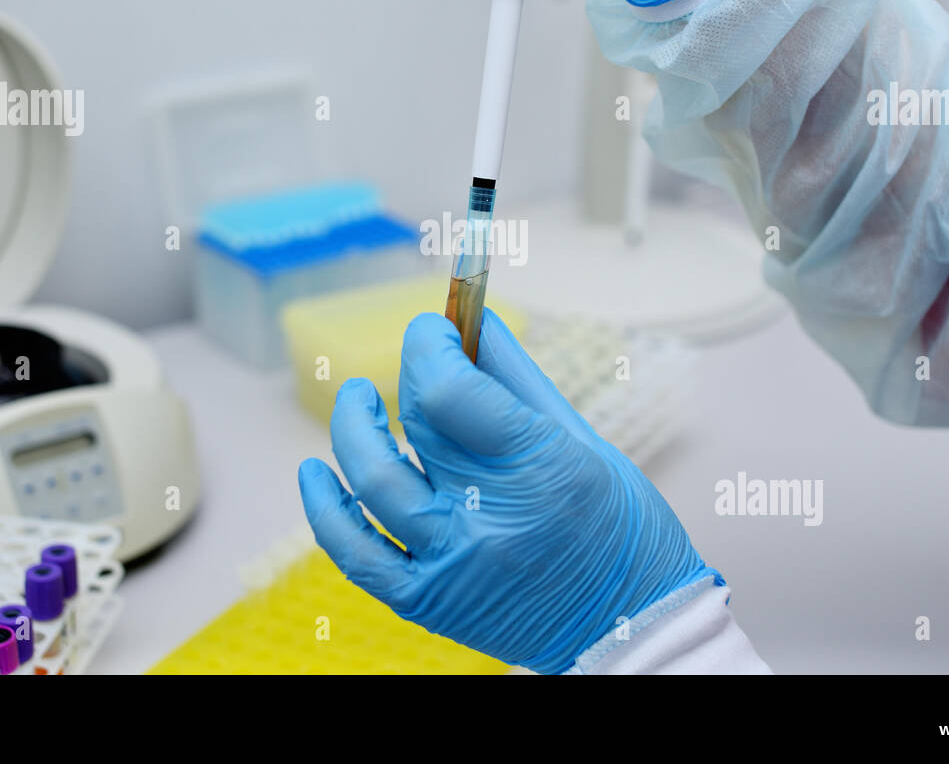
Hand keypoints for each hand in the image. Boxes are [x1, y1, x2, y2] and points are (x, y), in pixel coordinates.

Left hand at [298, 308, 718, 673]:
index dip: (430, 344)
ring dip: (355, 430)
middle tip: (419, 353)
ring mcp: (451, 565)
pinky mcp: (428, 602)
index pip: (450, 390)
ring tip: (359, 402)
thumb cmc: (621, 528)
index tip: (436, 327)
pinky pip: (357, 555)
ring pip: (372, 483)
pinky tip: (316, 474)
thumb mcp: (583, 440)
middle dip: (410, 370)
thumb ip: (517, 379)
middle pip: (415, 424)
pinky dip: (326, 511)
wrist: (631, 627)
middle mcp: (487, 519)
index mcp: (539, 469)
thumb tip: (474, 319)